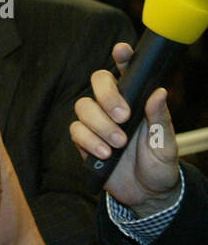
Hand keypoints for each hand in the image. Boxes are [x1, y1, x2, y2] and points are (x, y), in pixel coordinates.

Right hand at [70, 41, 180, 215]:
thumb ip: (160, 118)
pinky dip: (90, 140)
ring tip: (118, 143)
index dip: (123, 57)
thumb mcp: (166, 144)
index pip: (127, 72)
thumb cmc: (159, 165)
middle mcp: (114, 107)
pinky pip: (76, 131)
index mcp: (136, 101)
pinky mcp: (84, 140)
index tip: (122, 50)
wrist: (146, 194)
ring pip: (83, 106)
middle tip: (123, 116)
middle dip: (107, 96)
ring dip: (100, 124)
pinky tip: (105, 153)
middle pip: (98, 82)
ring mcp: (97, 122)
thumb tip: (159, 92)